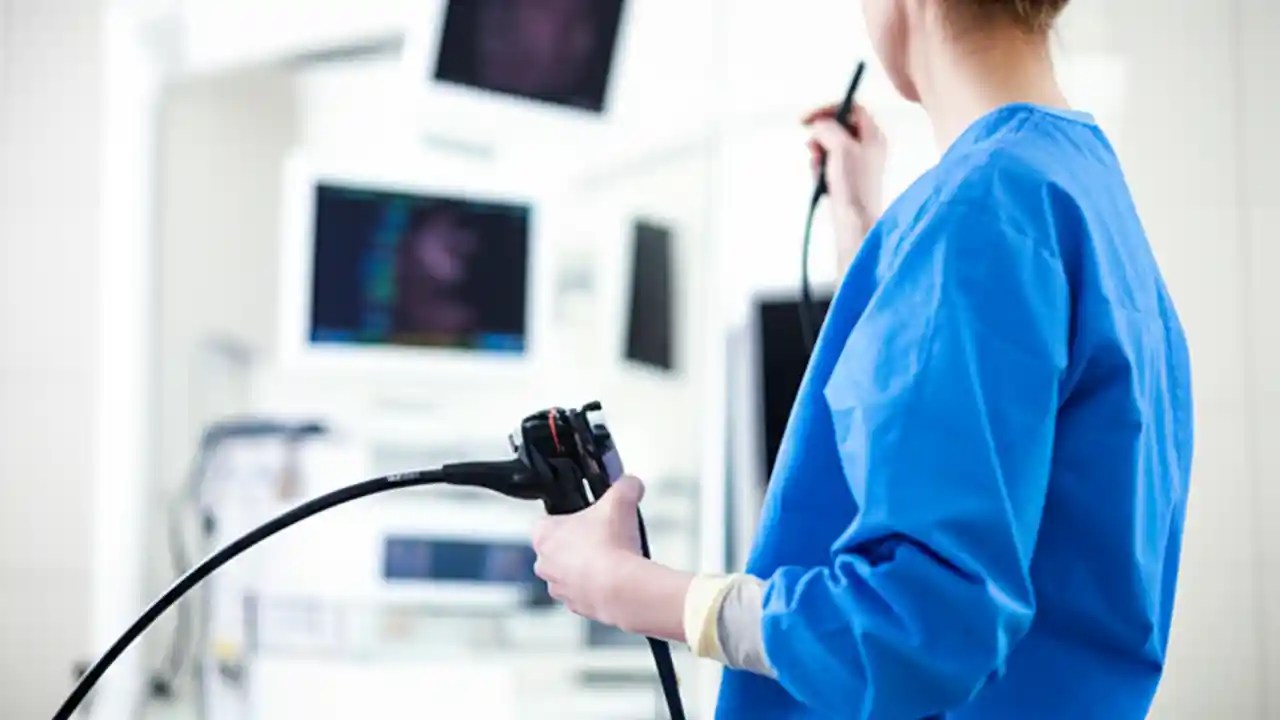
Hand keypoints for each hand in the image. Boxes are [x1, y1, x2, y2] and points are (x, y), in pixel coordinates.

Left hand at [532, 476, 646, 627]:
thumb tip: (630, 484)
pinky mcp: (577, 607)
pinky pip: (586, 594)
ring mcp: (559, 588)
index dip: (571, 517)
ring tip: (614, 560)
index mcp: (544, 535)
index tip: (589, 518)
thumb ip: (624, 485)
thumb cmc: (610, 546)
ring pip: (571, 573)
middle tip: (604, 538)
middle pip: (561, 548)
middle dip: (581, 544)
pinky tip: (617, 579)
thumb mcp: (620, 500)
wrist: (621, 588)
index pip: (549, 520)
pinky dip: (599, 588)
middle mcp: (545, 564)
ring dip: (588, 567)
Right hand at [804, 103, 886, 272]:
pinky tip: (819, 178)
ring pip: (831, 146)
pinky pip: (829, 163)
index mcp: (874, 136)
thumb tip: (818, 125)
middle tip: (812, 145)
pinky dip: (820, 166)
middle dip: (821, 134)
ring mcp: (858, 163)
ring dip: (818, 152)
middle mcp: (869, 147)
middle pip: (839, 127)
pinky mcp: (847, 179)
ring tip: (817, 166)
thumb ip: (828, 128)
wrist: (854, 220)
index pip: (852, 108)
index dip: (829, 109)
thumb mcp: (840, 147)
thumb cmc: (853, 184)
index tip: (808, 119)